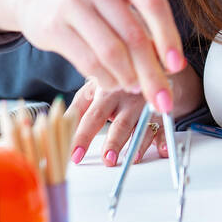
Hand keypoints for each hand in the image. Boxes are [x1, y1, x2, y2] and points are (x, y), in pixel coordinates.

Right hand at [16, 0, 185, 114]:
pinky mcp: (53, 27)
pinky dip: (107, 80)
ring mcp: (72, 2)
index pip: (154, 4)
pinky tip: (114, 84)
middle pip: (134, 35)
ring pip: (112, 53)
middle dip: (152, 73)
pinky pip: (89, 62)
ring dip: (129, 78)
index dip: (169, 37)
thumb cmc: (91, 0)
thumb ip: (144, 24)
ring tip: (136, 87)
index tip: (177, 66)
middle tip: (163, 100)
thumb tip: (173, 66)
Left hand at [67, 61, 201, 165]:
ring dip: (139, 143)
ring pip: (143, 125)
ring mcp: (146, 103)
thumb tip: (57, 125)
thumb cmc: (117, 80)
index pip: (92, 116)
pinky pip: (165, 125)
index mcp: (107, 90)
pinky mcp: (163, 108)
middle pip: (120, 121)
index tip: (75, 155)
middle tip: (107, 159)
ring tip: (131, 159)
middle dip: (114, 141)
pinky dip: (164, 139)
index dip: (83, 136)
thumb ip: (78, 107)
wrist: (151, 62)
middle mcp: (127, 96)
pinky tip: (161, 150)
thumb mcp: (94, 87)